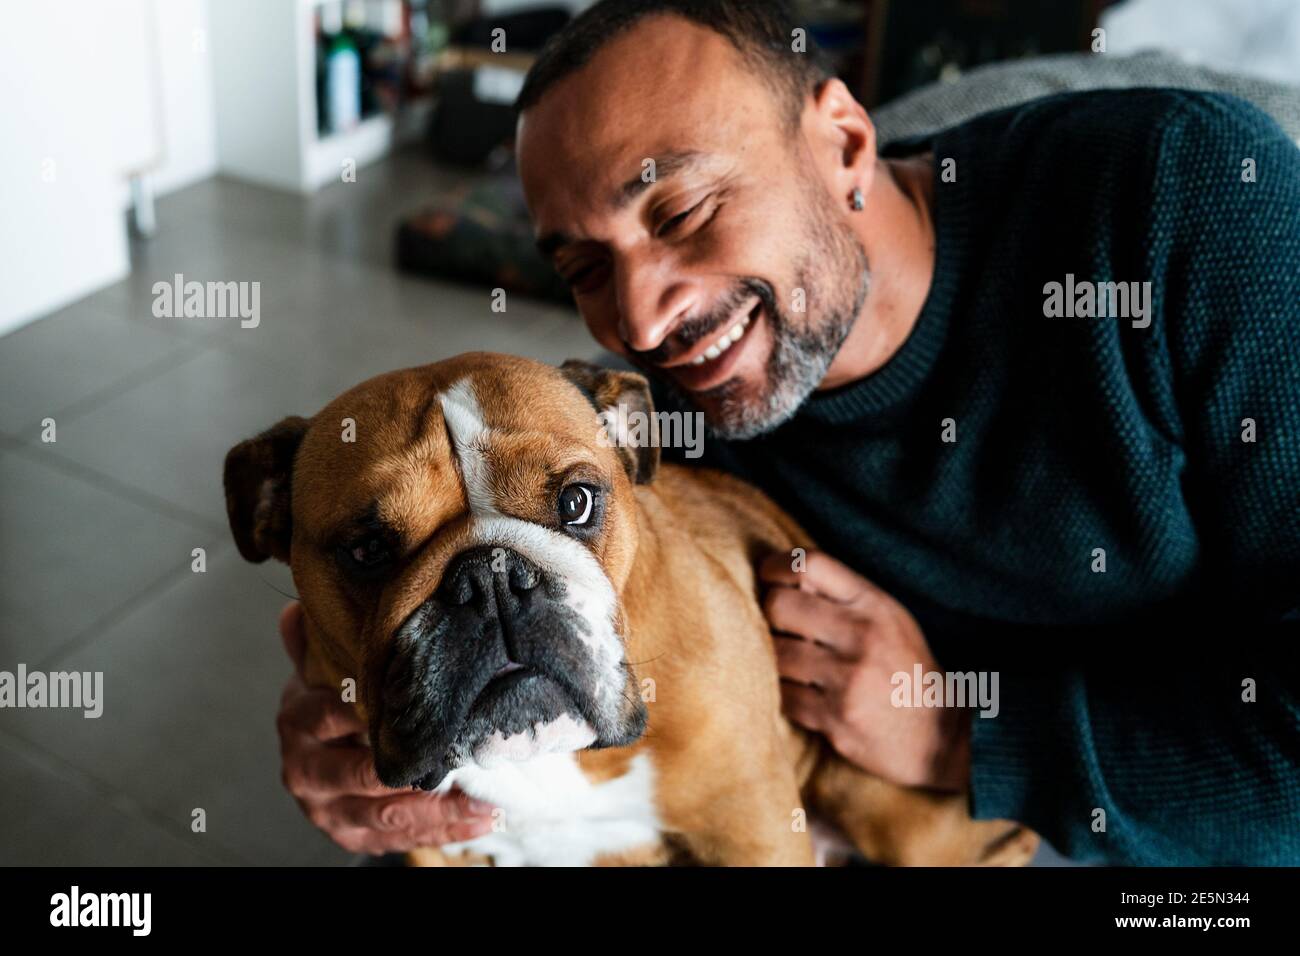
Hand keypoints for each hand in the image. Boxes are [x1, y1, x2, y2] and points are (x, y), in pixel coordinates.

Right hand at [276, 602, 494, 854]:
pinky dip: (444, 831)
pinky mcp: (353, 837)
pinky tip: (481, 819)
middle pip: (363, 775)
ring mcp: (330, 810)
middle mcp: (307, 772)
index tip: (413, 706)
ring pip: (387, 815)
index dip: (368, 711)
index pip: (331, 715)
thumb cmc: (327, 708)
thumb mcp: (317, 673)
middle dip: (414, 772)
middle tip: (462, 759)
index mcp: (299, 723)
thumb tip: (294, 609)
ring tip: (483, 800)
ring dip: (439, 811)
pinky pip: (402, 839)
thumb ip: (313, 646)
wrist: (312, 760)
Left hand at [758, 551, 969, 791]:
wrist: (939, 734)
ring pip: (775, 654)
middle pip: (780, 606)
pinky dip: (786, 693)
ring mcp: (847, 680)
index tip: (768, 578)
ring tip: (794, 663)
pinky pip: (783, 696)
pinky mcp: (835, 719)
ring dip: (777, 658)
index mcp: (874, 604)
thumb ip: (841, 594)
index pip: (810, 564)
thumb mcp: (887, 617)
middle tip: (781, 628)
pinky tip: (803, 693)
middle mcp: (861, 637)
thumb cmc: (903, 667)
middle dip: (770, 615)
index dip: (777, 566)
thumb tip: (779, 575)